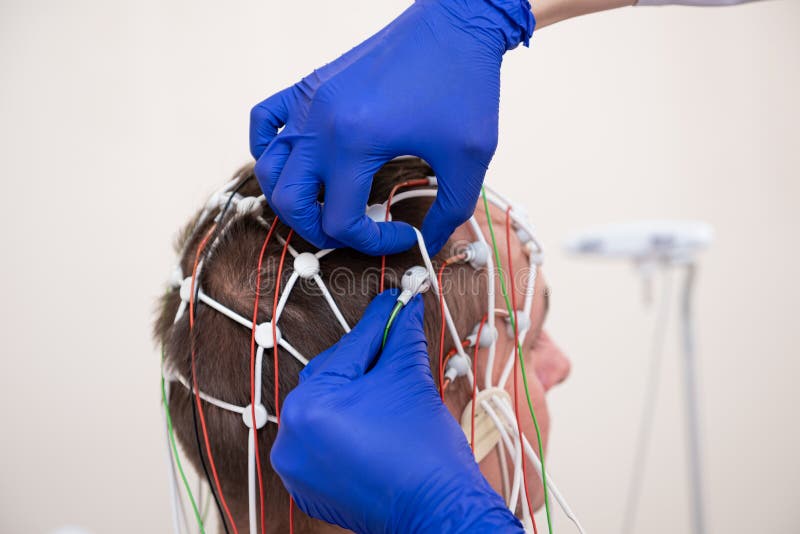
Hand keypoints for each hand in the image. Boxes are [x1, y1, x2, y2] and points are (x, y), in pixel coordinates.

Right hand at [250, 0, 534, 254]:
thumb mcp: (468, 159)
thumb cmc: (466, 85)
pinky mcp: (310, 85)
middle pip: (289, 203)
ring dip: (289, 198)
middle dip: (319, 232)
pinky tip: (300, 160)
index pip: (341, 222)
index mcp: (356, 143)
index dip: (374, 244)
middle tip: (354, 232)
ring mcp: (308, 102)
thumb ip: (450, 210)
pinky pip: (262, 121)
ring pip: (268, 168)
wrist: (456, 25)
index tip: (406, 234)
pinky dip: (267, 148)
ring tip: (324, 205)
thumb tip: (431, 242)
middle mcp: (320, 123)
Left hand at [271, 290, 522, 532]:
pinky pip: (322, 441)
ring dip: (352, 392)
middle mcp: (291, 437)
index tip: (393, 302)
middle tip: (394, 339)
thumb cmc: (424, 453)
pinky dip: (343, 426)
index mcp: (310, 406)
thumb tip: (405, 306)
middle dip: (365, 359)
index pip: (350, 349)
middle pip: (332, 377)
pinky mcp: (307, 487)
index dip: (379, 322)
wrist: (439, 512)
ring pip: (325, 409)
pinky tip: (371, 419)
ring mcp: (296, 466)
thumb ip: (401, 336)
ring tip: (385, 382)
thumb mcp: (410, 380)